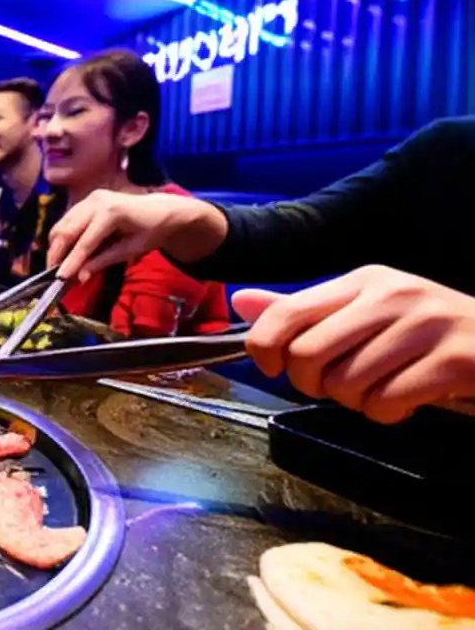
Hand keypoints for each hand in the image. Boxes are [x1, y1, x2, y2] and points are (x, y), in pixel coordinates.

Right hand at [46, 190, 226, 281]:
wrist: (161, 209)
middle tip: (51, 274)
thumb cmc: (151, 230)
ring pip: (62, 224)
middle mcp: (96, 201)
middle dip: (56, 254)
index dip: (71, 261)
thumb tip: (81, 276)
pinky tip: (63, 253)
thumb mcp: (132, 249)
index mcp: (112, 212)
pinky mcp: (86, 201)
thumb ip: (105, 260)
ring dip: (56, 246)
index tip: (60, 278)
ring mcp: (89, 198)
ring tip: (55, 266)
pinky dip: (62, 237)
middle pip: (66, 230)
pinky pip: (67, 220)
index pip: (85, 241)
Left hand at [232, 265, 474, 423]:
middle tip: (338, 386)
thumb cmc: (426, 335)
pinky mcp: (455, 360)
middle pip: (308, 354)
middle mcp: (393, 295)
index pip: (287, 312)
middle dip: (312, 385)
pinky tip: (406, 401)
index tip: (272, 367)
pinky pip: (386, 402)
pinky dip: (387, 413)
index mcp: (364, 282)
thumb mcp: (365, 314)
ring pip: (346, 384)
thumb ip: (306, 312)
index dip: (264, 348)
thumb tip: (242, 301)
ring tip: (380, 390)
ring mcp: (427, 325)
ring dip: (355, 402)